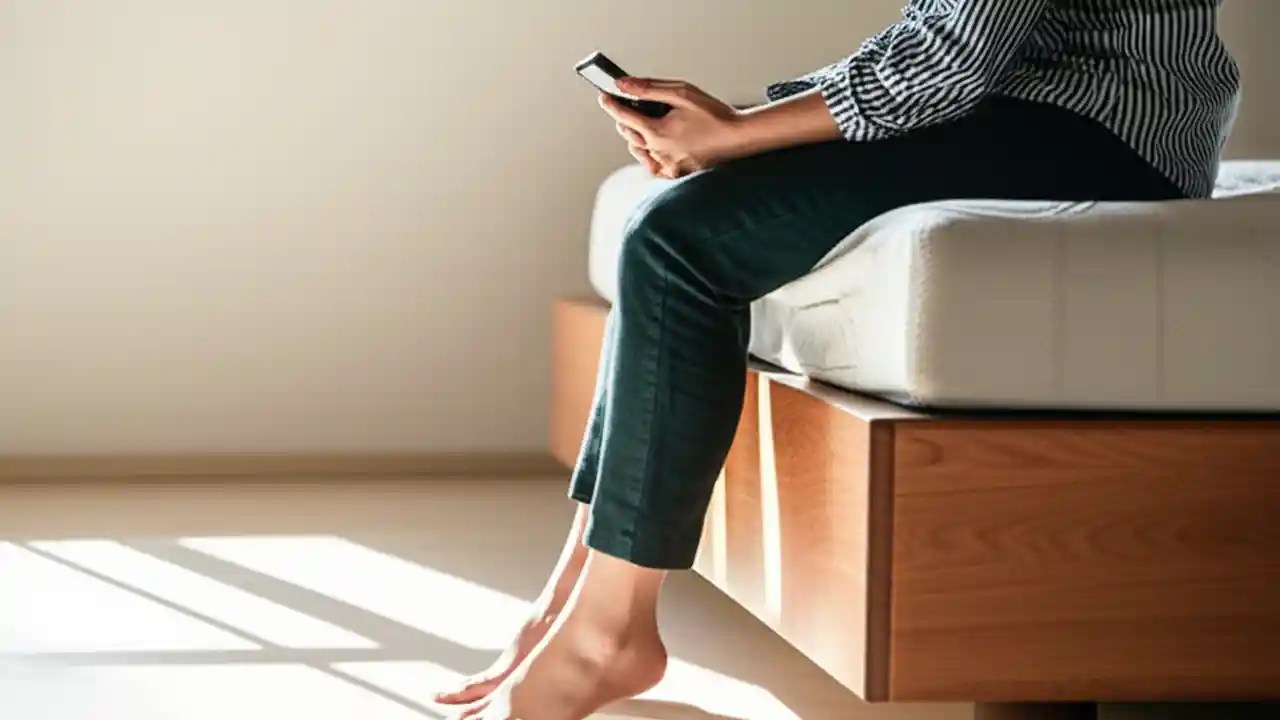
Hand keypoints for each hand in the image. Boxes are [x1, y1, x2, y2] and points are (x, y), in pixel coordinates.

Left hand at [599, 78, 747, 178]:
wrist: (739, 137)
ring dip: (636, 137)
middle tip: (630, 106)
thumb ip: (649, 89)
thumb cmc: (714, 114)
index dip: (611, 104)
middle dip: (625, 119)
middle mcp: (659, 152)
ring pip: (638, 151)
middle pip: (628, 134)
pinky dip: (649, 154)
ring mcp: (667, 166)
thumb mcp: (681, 93)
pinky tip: (658, 144)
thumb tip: (623, 84)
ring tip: (648, 125)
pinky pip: (652, 165)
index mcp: (658, 132)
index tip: (604, 96)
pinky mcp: (675, 174)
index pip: (624, 116)